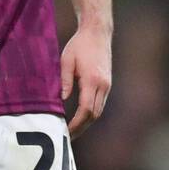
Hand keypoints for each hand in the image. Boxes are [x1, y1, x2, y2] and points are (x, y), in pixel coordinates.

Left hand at [60, 25, 111, 139]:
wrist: (97, 32)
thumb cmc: (79, 44)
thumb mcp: (66, 60)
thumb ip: (64, 81)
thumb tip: (61, 100)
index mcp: (92, 80)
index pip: (85, 109)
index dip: (76, 123)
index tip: (66, 131)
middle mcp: (103, 85)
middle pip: (94, 114)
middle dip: (81, 128)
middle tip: (68, 137)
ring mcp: (107, 85)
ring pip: (98, 111)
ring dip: (87, 123)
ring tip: (73, 132)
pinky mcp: (107, 83)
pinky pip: (100, 104)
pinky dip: (91, 114)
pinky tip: (81, 119)